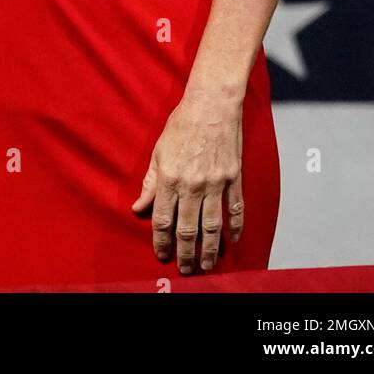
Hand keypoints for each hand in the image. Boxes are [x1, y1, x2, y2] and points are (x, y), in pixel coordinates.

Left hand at [132, 90, 243, 272]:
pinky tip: (233, 242)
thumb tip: (138, 207)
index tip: (161, 255)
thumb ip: (150, 182)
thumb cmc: (182, 123)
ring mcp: (215, 183)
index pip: (163, 219)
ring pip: (212, 226)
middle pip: (187, 229)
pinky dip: (235, 228)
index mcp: (170, 177)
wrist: (213, 104)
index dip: (161, 242)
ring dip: (209, 250)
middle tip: (185, 270)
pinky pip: (235, 210)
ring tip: (207, 265)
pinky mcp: (234, 178)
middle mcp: (192, 184)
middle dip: (185, 254)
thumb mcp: (159, 150)